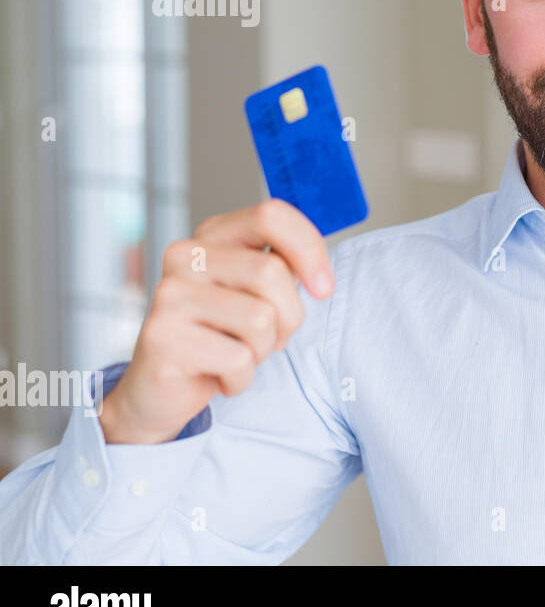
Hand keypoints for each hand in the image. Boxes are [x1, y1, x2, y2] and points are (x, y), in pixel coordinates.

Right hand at [99, 199, 333, 444]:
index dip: (309, 249)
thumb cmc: (220, 336)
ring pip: (261, 318)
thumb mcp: (256, 294)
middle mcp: (185, 256)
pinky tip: (218, 375)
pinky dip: (241, 377)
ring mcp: (169, 295)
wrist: (158, 390)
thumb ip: (284, 271)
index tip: (323, 288)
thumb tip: (318, 275)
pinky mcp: (162, 337)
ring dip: (263, 350)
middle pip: (272, 272)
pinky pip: (239, 359)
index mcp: (212, 236)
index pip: (271, 216)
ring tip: (237, 354)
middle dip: (288, 317)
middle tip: (267, 338)